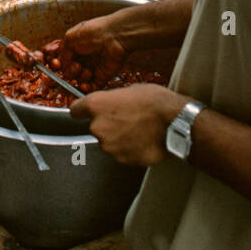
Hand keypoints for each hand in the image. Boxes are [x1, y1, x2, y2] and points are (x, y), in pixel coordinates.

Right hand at [62, 14, 130, 81]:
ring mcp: (93, 68)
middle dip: (70, 72)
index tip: (57, 66)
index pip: (63, 61)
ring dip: (80, 78)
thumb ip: (63, 53)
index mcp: (75, 48)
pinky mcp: (103, 76)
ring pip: (80, 80)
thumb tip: (59, 64)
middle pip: (70, 73)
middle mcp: (84, 58)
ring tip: (86, 71)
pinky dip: (87, 89)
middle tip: (77, 66)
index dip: (59, 65)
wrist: (115, 36)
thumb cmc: (93, 32)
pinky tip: (85, 85)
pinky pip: (92, 87)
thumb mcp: (71, 38)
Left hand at [70, 84, 184, 165]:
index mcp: (97, 105)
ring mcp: (109, 146)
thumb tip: (112, 105)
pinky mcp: (122, 159)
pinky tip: (143, 140)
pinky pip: (122, 153)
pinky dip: (130, 149)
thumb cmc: (156, 102)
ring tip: (139, 130)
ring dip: (119, 138)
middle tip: (127, 119)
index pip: (75, 110)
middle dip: (108, 125)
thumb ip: (114, 100)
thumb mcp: (131, 90)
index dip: (81, 111)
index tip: (83, 112)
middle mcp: (98, 127)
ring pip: (109, 142)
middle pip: (96, 128)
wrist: (175, 122)